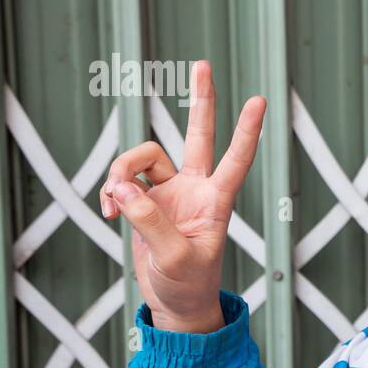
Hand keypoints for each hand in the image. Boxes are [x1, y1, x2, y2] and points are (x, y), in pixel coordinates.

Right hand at [100, 60, 265, 332]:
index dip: (247, 131)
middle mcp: (195, 189)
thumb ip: (149, 221)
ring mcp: (170, 192)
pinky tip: (108, 211)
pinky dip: (111, 192)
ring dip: (121, 172)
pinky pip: (123, 180)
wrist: (175, 303)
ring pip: (143, 158)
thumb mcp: (175, 258)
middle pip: (198, 134)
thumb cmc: (189, 284)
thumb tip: (123, 188)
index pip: (236, 158)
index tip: (260, 101)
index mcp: (216, 201)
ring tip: (112, 204)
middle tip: (203, 64)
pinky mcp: (146, 201)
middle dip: (202, 100)